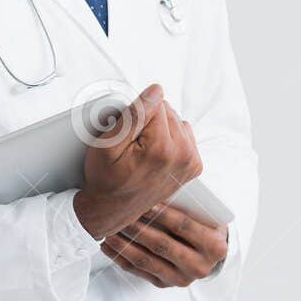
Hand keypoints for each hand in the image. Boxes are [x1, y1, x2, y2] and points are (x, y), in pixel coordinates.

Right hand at [71, 84, 202, 238]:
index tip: (127, 137)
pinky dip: (170, 139)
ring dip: (160, 130)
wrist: (113, 209)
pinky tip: (155, 154)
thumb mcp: (107, 144)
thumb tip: (156, 91)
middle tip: (132, 145)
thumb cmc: (106, 178)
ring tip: (143, 150)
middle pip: (168, 111)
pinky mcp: (194, 166)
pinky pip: (183, 135)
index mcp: (163, 149)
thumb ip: (134, 115)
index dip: (136, 115)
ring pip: (176, 121)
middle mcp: (183, 155)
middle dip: (149, 121)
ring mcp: (191, 162)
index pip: (156, 103)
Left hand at [102, 203, 228, 287]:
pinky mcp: (164, 284)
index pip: (183, 226)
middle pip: (162, 245)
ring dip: (124, 244)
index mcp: (214, 246)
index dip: (162, 213)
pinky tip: (108, 246)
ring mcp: (181, 279)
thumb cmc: (205, 226)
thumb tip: (155, 186)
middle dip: (138, 228)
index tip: (144, 201)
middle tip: (120, 214)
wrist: (209, 253)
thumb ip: (188, 205)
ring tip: (109, 230)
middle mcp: (200, 266)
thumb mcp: (206, 215)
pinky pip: (138, 271)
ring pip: (147, 260)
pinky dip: (121, 258)